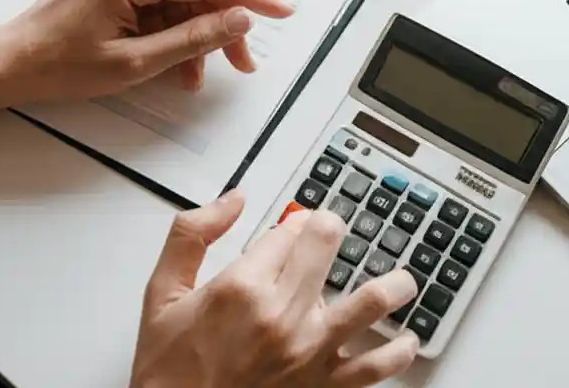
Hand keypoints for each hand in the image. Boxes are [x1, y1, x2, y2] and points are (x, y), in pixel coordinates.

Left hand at [0, 0, 292, 103]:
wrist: (10, 62)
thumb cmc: (60, 65)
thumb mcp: (136, 63)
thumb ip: (193, 39)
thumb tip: (238, 20)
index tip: (283, 10)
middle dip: (227, 16)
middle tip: (240, 59)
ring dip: (202, 23)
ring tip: (200, 70)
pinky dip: (178, 22)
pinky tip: (177, 59)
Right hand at [132, 191, 420, 387]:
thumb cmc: (169, 368)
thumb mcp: (161, 292)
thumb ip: (191, 235)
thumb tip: (232, 200)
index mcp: (241, 287)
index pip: (288, 228)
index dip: (294, 221)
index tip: (293, 227)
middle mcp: (281, 314)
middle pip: (327, 245)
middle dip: (329, 231)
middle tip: (328, 235)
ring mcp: (308, 350)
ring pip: (372, 300)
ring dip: (393, 283)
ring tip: (401, 280)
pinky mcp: (323, 385)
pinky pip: (376, 366)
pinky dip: (399, 352)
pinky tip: (406, 342)